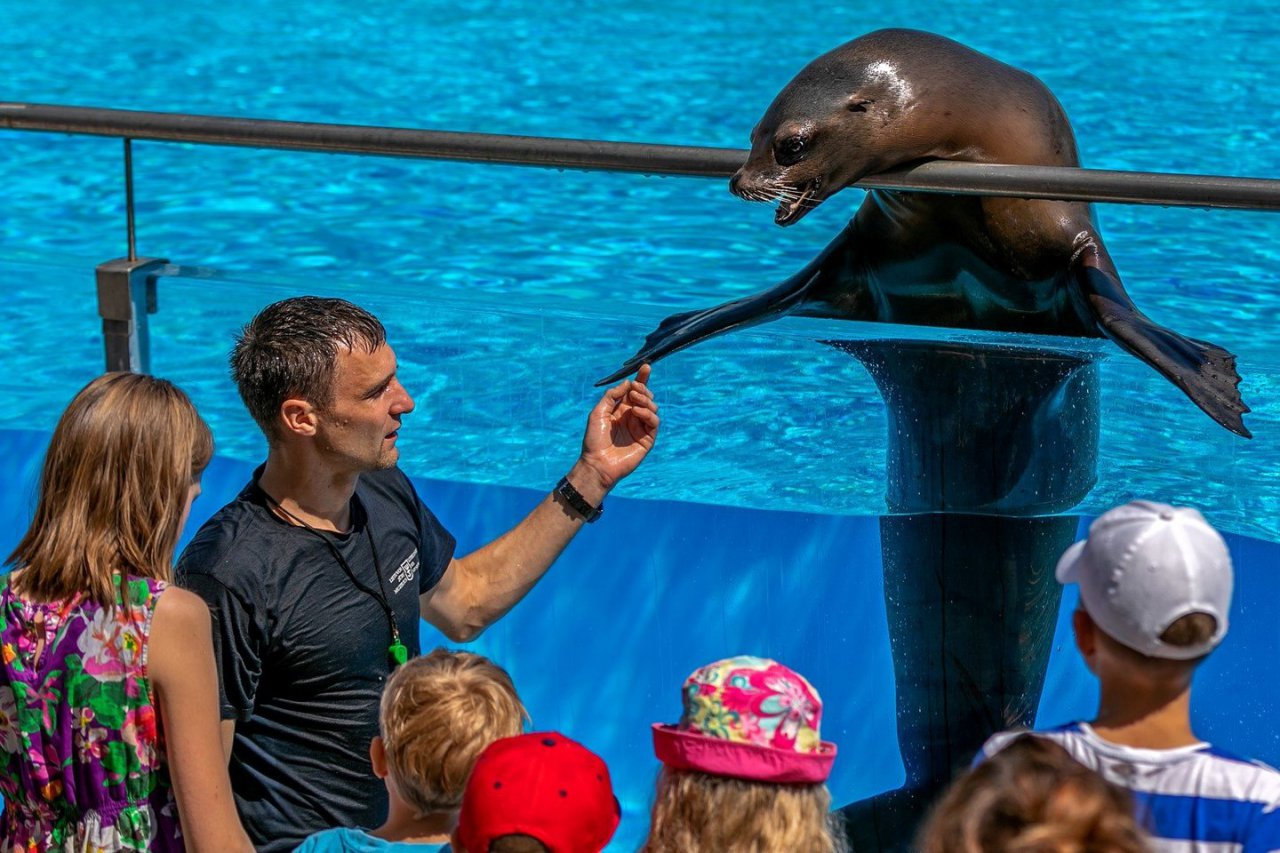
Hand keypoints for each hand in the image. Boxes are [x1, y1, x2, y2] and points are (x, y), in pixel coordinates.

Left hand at [575, 363, 658, 494]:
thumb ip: (612, 396)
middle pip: (645, 396)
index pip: (634, 391)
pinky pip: (654, 422)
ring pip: (652, 407)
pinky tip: (637, 412)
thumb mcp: (598, 412)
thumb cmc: (594, 440)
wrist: (597, 463)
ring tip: (634, 401)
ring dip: (645, 400)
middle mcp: (632, 416)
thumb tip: (627, 384)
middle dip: (643, 388)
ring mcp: (641, 427)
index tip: (645, 367)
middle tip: (635, 388)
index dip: (641, 379)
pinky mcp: (647, 438)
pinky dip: (648, 413)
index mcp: (621, 409)